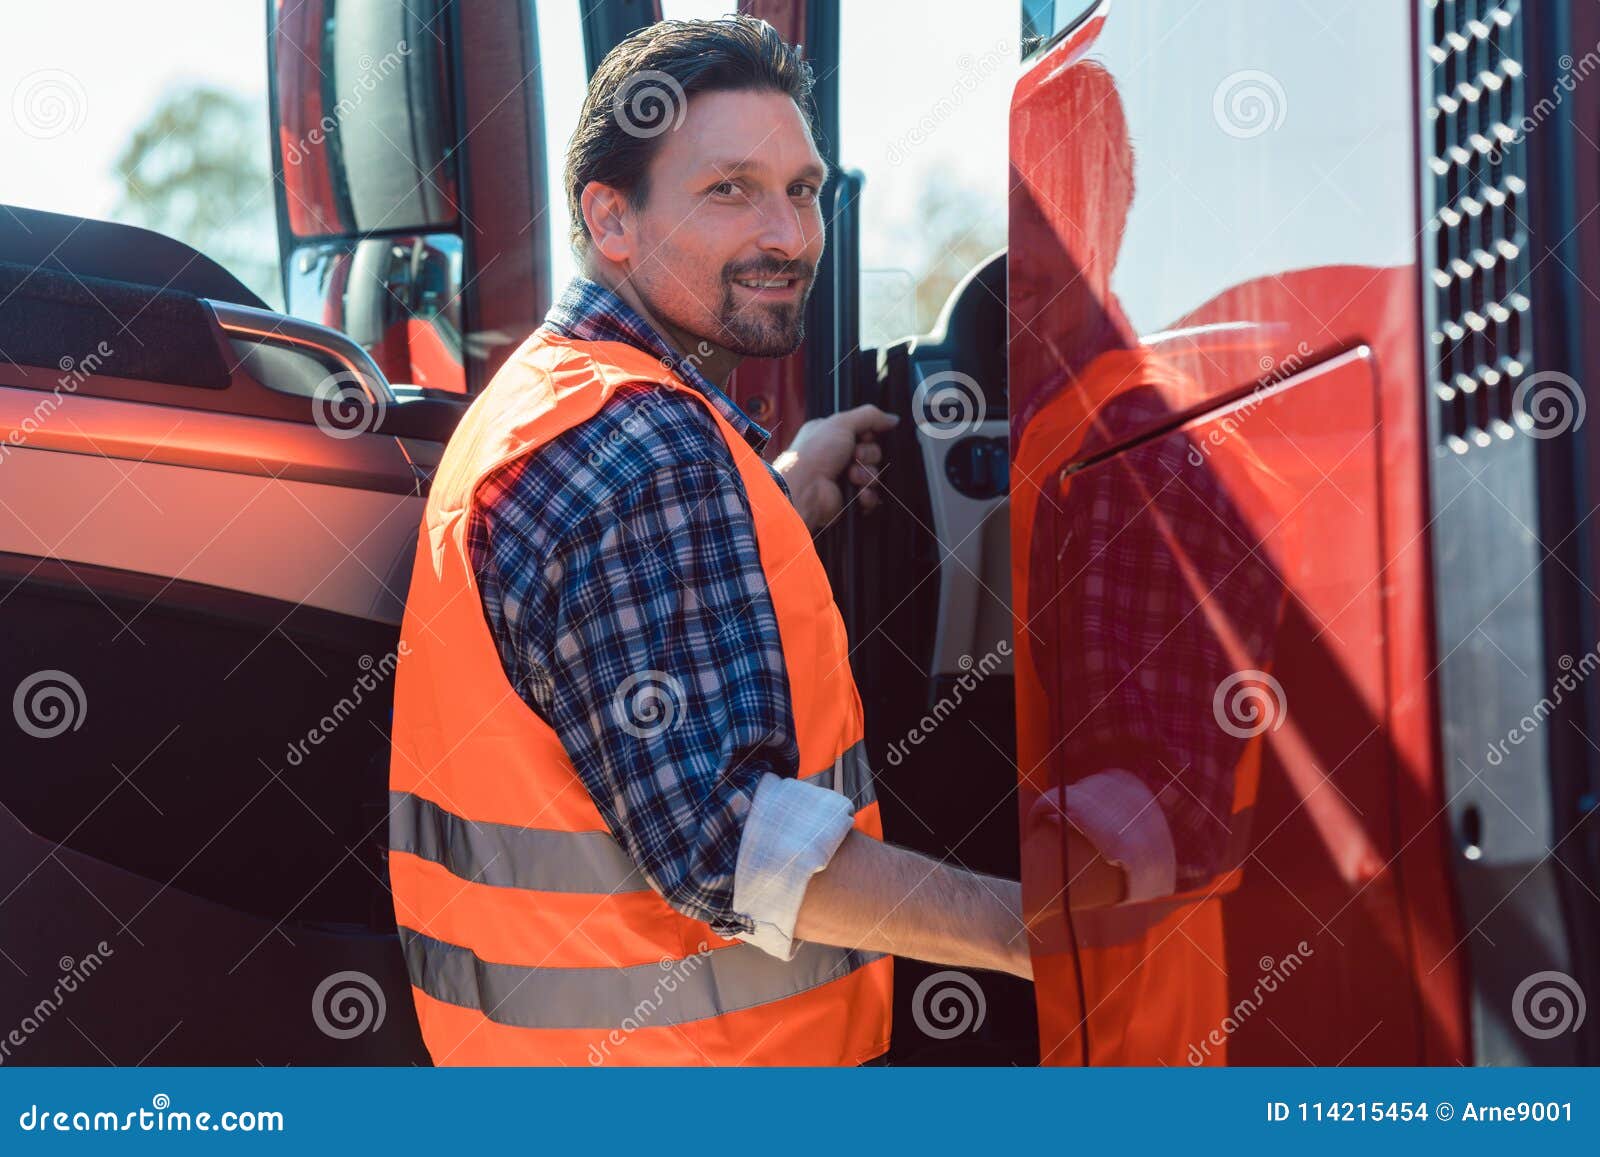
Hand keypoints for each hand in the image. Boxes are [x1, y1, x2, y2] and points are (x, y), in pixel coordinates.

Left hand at [773, 404, 899, 532]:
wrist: (805, 489)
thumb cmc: (814, 454)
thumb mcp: (841, 423)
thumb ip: (869, 416)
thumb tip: (892, 418)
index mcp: (832, 435)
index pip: (864, 432)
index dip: (869, 435)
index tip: (864, 437)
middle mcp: (837, 456)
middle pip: (873, 452)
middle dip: (868, 455)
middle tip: (854, 457)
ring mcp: (843, 478)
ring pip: (874, 474)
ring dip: (867, 475)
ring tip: (851, 476)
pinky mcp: (849, 499)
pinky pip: (871, 496)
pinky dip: (867, 495)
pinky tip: (857, 492)